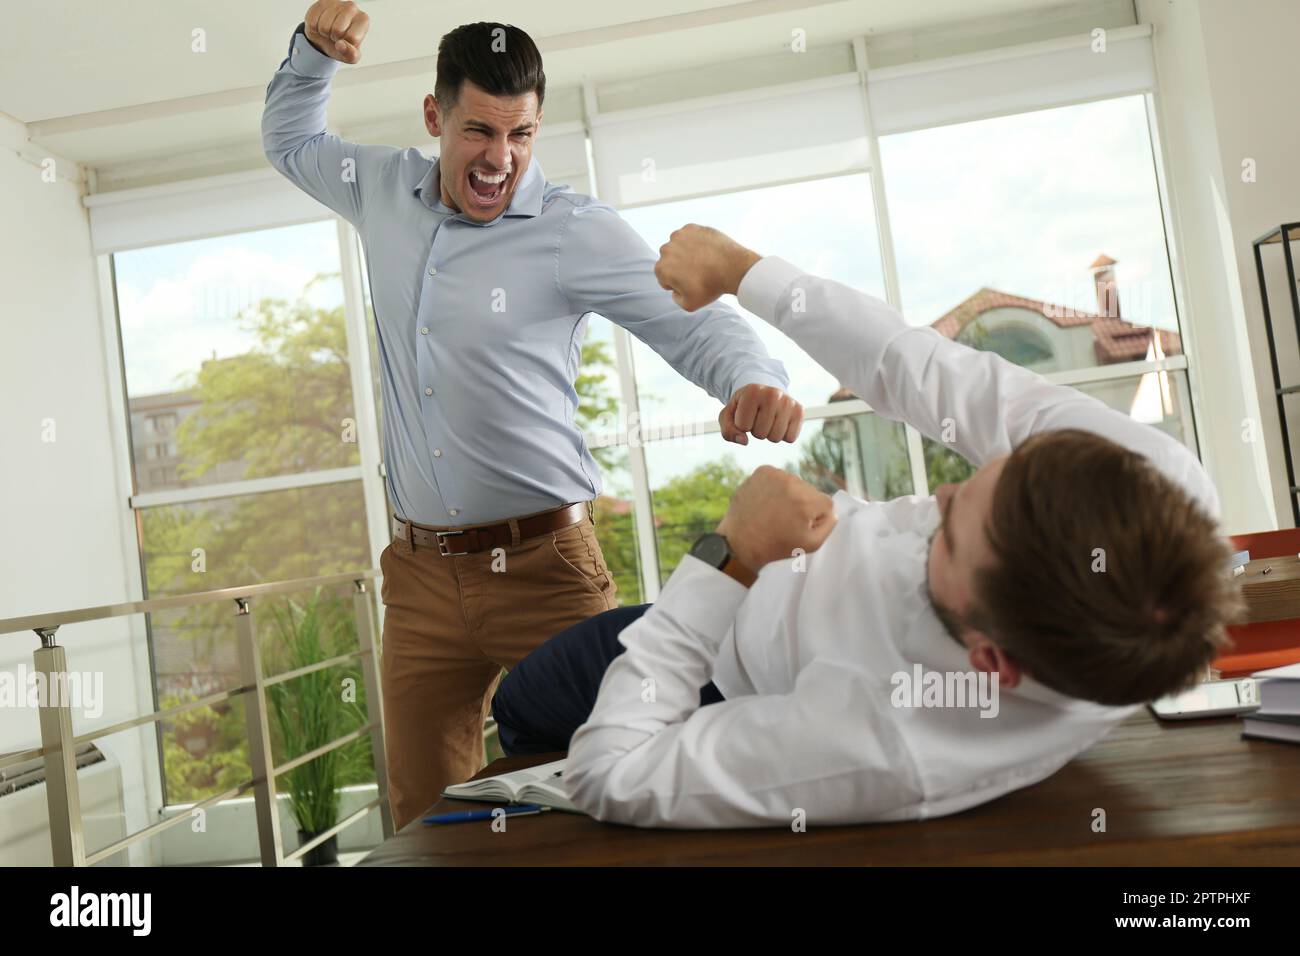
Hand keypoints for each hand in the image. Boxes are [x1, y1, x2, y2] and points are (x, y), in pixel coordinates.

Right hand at [304, 0, 369, 63]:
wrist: (327, 37)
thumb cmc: (343, 45)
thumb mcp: (350, 56)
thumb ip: (351, 54)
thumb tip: (341, 45)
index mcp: (363, 19)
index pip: (352, 37)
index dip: (346, 44)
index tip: (346, 41)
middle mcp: (352, 7)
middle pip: (337, 30)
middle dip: (334, 38)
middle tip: (336, 36)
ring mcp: (336, 3)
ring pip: (324, 26)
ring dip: (324, 33)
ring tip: (329, 31)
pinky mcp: (321, 3)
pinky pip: (313, 21)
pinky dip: (315, 28)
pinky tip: (321, 24)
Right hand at [654, 224, 760, 311]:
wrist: (732, 268)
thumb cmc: (711, 287)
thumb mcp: (689, 305)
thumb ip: (676, 299)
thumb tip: (675, 290)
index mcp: (661, 269)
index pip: (664, 277)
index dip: (677, 282)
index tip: (690, 282)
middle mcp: (666, 250)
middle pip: (669, 260)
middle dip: (679, 265)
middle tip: (697, 271)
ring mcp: (678, 236)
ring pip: (677, 246)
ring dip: (685, 251)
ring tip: (702, 260)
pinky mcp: (691, 228)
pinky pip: (689, 235)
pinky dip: (695, 241)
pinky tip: (706, 250)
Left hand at [716, 466, 836, 570]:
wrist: (740, 542)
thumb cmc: (776, 545)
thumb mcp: (811, 544)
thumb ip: (829, 525)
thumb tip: (831, 511)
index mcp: (806, 501)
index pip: (826, 503)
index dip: (815, 517)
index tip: (800, 526)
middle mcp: (792, 483)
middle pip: (811, 491)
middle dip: (803, 504)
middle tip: (785, 520)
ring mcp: (775, 474)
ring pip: (795, 483)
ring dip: (789, 494)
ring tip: (775, 511)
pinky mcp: (762, 471)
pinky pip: (779, 477)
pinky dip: (776, 487)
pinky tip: (767, 501)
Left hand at [720, 384, 802, 444]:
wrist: (764, 394)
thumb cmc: (744, 407)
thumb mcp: (729, 415)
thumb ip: (728, 431)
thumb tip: (744, 441)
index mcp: (752, 391)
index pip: (743, 426)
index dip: (742, 425)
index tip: (745, 414)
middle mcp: (773, 393)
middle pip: (760, 433)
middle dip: (756, 431)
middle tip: (757, 418)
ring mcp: (788, 401)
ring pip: (776, 437)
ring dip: (769, 435)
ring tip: (767, 421)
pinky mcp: (799, 410)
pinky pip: (790, 438)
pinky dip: (783, 436)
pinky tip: (779, 423)